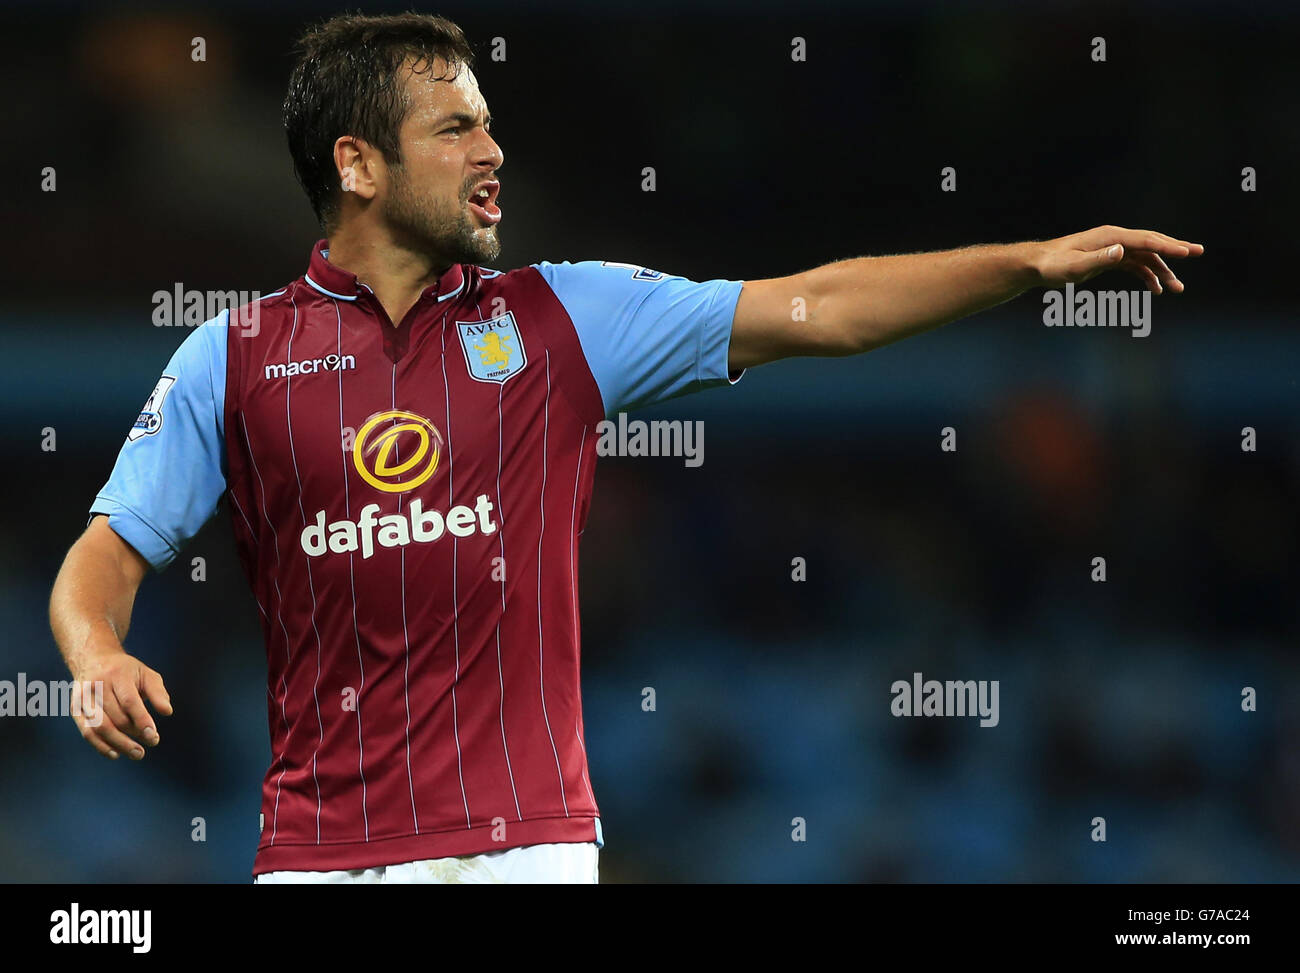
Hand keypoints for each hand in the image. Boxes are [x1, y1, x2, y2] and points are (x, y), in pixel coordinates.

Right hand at [69, 642, 172, 760]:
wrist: (93, 659)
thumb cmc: (126, 671)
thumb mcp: (146, 674)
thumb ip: (158, 692)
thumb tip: (167, 712)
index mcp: (116, 675)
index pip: (129, 701)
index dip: (141, 720)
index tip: (153, 735)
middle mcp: (96, 686)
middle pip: (115, 717)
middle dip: (134, 733)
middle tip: (152, 742)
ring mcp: (83, 698)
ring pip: (99, 727)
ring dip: (119, 744)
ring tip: (138, 753)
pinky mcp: (75, 709)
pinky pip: (87, 732)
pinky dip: (101, 746)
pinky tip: (116, 754)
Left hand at [1030, 225, 1203, 293]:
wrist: (1038, 265)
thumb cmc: (1053, 266)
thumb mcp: (1074, 266)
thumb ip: (1098, 259)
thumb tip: (1122, 251)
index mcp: (1110, 237)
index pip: (1146, 240)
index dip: (1168, 246)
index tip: (1188, 252)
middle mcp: (1115, 239)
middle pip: (1151, 243)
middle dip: (1175, 249)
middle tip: (1198, 252)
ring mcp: (1113, 248)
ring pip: (1145, 257)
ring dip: (1162, 271)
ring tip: (1177, 289)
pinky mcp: (1109, 258)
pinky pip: (1134, 265)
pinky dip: (1147, 275)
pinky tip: (1155, 290)